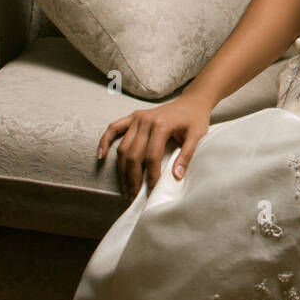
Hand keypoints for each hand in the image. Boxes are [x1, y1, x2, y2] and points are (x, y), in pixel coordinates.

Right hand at [96, 93, 212, 197]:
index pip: (152, 156)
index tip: (151, 192)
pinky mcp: (132, 117)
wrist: (191, 102)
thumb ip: (187, 155)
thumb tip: (175, 176)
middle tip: (134, 197)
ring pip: (123, 147)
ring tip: (125, 189)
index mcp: (161, 125)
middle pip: (134, 155)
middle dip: (133, 179)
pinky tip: (101, 156)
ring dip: (122, 170)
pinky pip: (113, 128)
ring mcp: (137, 118)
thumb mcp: (197, 136)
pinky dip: (105, 141)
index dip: (151, 176)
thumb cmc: (195, 120)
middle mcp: (145, 120)